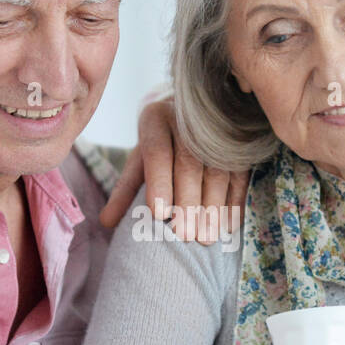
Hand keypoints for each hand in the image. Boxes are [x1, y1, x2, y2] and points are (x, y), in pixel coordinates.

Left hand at [98, 93, 247, 243]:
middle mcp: (188, 121)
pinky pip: (240, 175)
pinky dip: (235, 202)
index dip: (159, 181)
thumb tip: (105, 222)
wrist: (194, 107)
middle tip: (185, 235)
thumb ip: (125, 189)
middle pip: (189, 164)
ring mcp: (217, 132)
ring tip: (206, 238)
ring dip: (213, 207)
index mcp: (156, 119)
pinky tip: (227, 225)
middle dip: (188, 201)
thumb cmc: (161, 141)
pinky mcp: (239, 146)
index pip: (157, 151)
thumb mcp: (140, 158)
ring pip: (217, 171)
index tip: (159, 213)